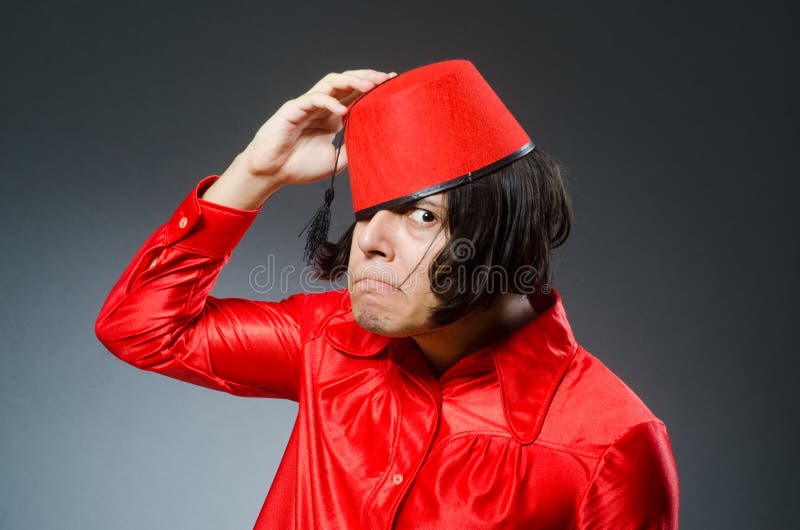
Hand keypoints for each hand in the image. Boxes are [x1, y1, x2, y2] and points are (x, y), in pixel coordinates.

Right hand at [240, 69, 396, 185]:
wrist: (272, 174)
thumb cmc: (299, 166)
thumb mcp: (336, 160)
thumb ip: (353, 149)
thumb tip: (376, 144)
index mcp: (332, 116)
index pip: (355, 94)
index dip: (372, 87)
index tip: (392, 84)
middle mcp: (321, 106)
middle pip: (346, 82)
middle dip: (366, 78)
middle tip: (386, 79)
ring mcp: (307, 105)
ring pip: (331, 83)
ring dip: (351, 81)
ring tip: (369, 86)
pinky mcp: (292, 110)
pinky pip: (313, 99)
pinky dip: (328, 102)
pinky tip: (342, 110)